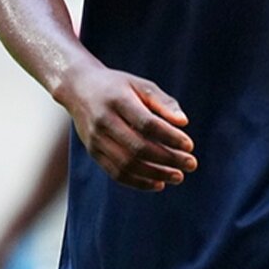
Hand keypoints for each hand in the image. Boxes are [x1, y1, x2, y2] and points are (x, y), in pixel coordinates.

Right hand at [65, 65, 196, 191]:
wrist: (78, 88)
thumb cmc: (118, 86)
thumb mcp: (140, 85)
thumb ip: (163, 102)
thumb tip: (184, 122)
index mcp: (117, 100)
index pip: (147, 124)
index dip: (170, 137)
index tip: (190, 145)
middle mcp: (103, 121)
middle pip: (138, 147)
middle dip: (168, 159)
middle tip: (191, 164)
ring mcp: (95, 139)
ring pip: (127, 164)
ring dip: (156, 174)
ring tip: (178, 176)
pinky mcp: (93, 152)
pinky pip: (116, 173)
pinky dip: (139, 182)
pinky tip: (158, 183)